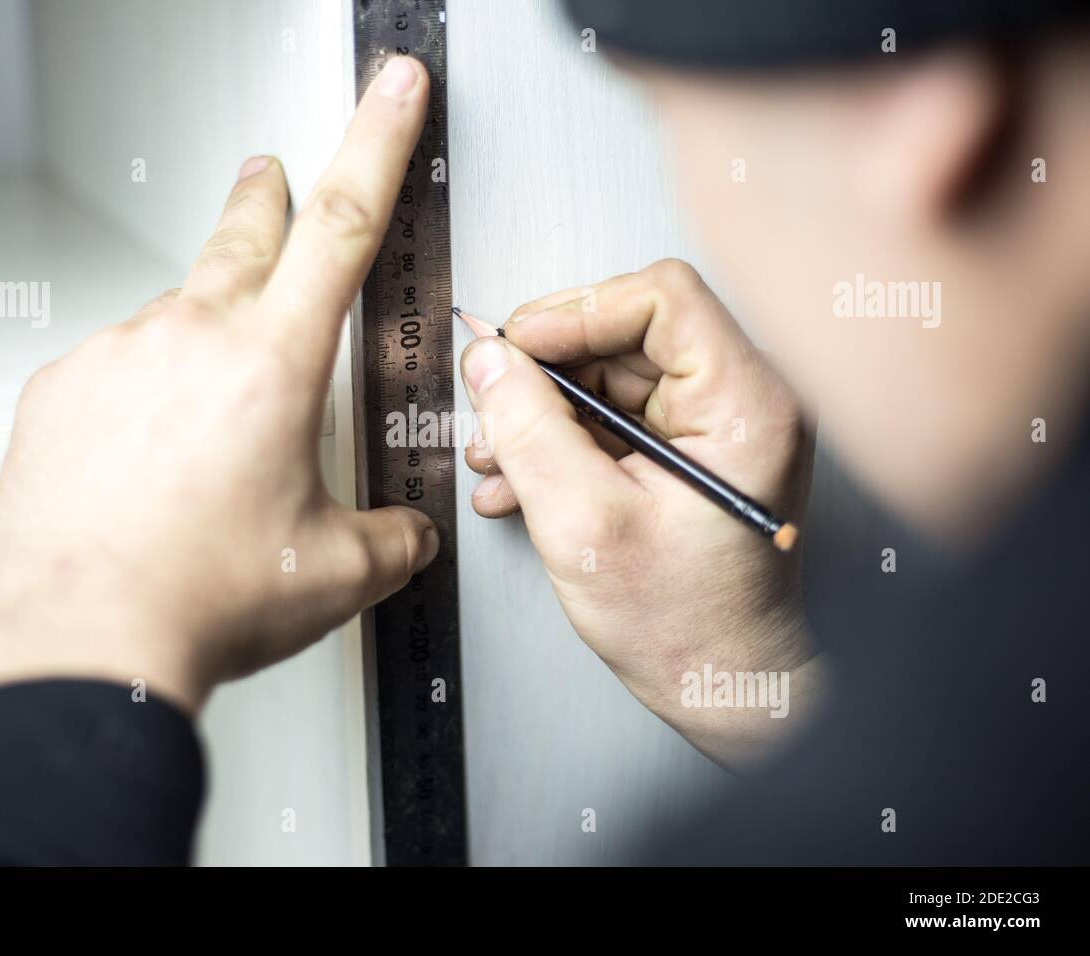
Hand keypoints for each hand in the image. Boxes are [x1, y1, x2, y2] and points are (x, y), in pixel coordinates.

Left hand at [0, 57, 435, 714]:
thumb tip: (408, 537)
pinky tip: (146, 449)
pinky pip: (115, 366)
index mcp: (273, 364)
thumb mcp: (335, 570)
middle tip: (270, 178)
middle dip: (268, 199)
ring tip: (209, 406)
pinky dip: (140, 389)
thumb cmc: (199, 597)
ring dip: (202, 331)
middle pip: (245, 236)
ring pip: (175, 315)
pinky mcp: (60, 392)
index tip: (390, 89)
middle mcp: (189, 340)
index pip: (344, 224)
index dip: (377, 143)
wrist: (84, 638)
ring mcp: (116, 358)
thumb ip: (392, 539)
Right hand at [460, 259, 822, 769]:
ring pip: (610, 375)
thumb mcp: (583, 525)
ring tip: (496, 457)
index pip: (661, 298)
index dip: (576, 311)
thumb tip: (489, 361)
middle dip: (546, 373)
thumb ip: (529, 431)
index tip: (518, 347)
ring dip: (542, 411)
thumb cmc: (687, 627)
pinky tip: (519, 480)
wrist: (723, 685)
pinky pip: (613, 417)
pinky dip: (560, 440)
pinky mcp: (688, 454)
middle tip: (493, 408)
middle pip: (626, 333)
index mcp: (744, 405)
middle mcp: (740, 403)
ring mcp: (714, 429)